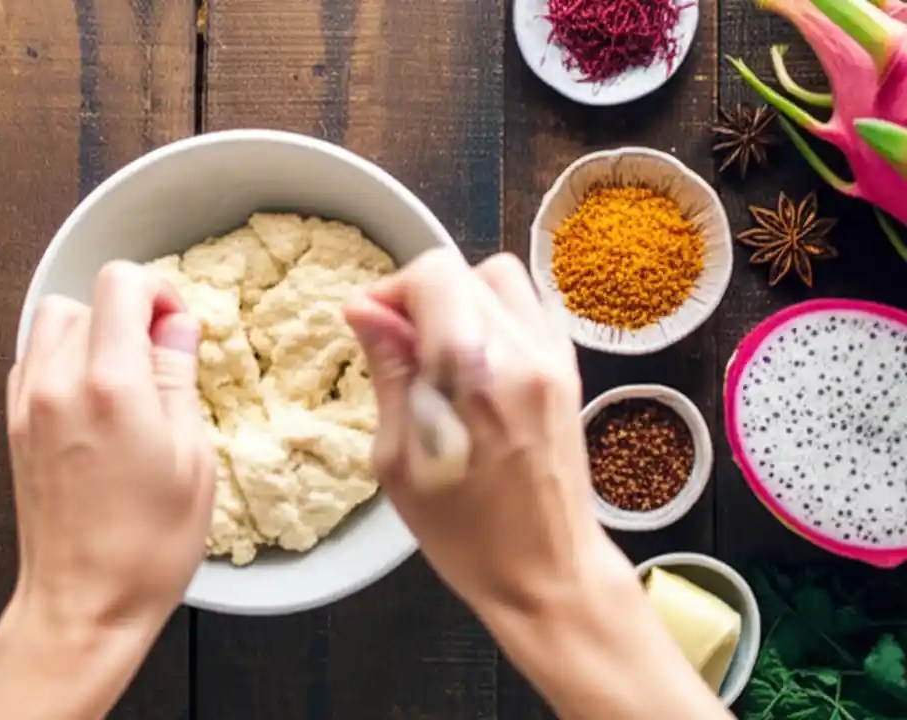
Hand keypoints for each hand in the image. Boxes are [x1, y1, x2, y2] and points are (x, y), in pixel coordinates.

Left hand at [6, 261, 214, 631]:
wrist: (82, 606)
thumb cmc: (147, 547)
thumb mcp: (193, 459)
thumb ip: (179, 378)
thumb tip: (177, 325)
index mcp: (110, 384)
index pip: (120, 282)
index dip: (159, 293)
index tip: (178, 327)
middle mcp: (57, 382)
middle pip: (86, 298)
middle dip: (128, 314)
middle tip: (160, 359)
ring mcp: (28, 404)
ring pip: (53, 323)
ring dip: (93, 333)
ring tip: (126, 378)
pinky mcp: (14, 426)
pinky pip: (33, 361)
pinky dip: (64, 361)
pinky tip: (95, 400)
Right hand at [344, 250, 726, 719]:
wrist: (548, 572)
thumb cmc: (463, 534)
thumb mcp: (398, 460)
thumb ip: (390, 373)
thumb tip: (365, 309)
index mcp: (475, 375)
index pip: (434, 275)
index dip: (391, 291)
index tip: (371, 329)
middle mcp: (523, 352)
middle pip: (463, 271)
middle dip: (419, 297)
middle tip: (397, 347)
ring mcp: (554, 358)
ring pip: (499, 280)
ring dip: (458, 300)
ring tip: (437, 351)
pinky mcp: (569, 369)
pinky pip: (527, 308)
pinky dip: (492, 316)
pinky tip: (473, 362)